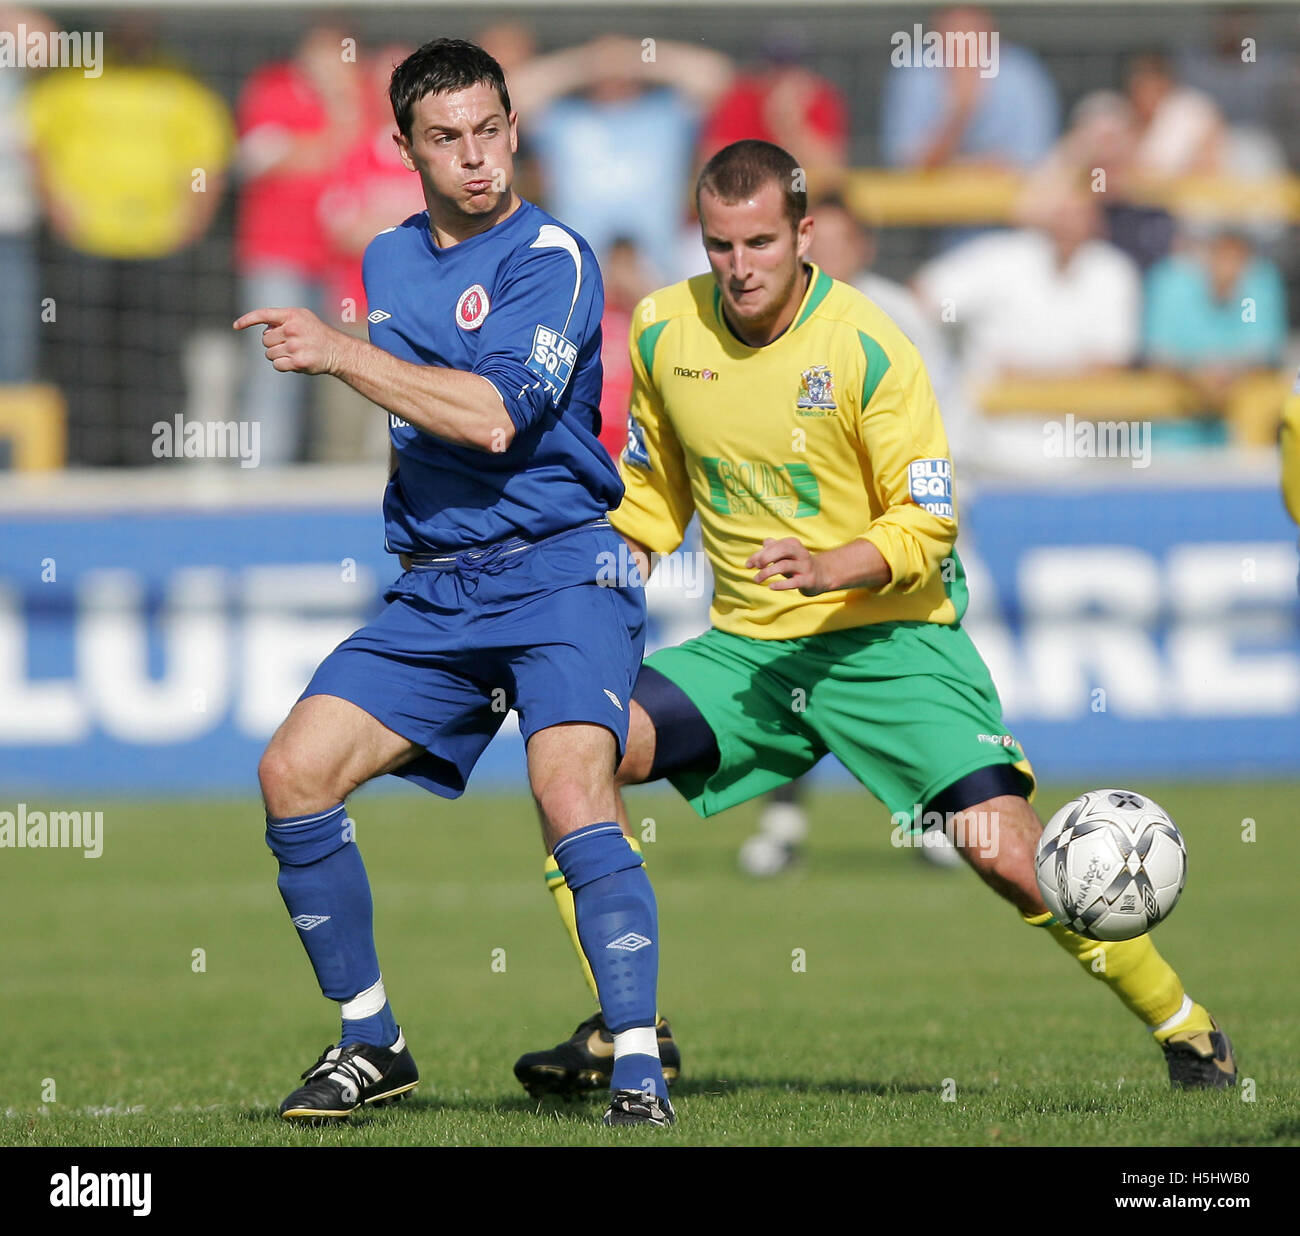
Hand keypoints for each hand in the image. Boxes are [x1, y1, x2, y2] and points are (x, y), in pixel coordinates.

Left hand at [232, 306, 347, 374]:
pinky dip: (282, 365)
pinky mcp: (298, 362)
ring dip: (278, 355)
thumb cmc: (316, 333)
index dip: (247, 320)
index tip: (236, 326)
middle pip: (265, 340)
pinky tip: (294, 362)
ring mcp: (295, 346)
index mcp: (292, 315)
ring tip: (294, 352)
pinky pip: (277, 365)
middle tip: (289, 344)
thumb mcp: (302, 318)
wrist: (336, 350)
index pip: (263, 315)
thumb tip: (262, 327)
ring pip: (269, 354)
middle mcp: (292, 329)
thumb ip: (282, 319)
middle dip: (273, 343)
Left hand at [747, 537, 828, 595]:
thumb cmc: (797, 564)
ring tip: (756, 579)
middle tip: (756, 567)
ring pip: (784, 566)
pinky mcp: (808, 580)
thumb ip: (773, 548)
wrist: (821, 576)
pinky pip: (793, 582)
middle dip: (765, 557)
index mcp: (793, 544)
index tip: (748, 565)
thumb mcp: (785, 555)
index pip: (773, 546)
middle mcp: (800, 553)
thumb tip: (765, 542)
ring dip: (767, 573)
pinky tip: (770, 586)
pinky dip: (780, 584)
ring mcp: (805, 567)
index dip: (758, 555)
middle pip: (781, 549)